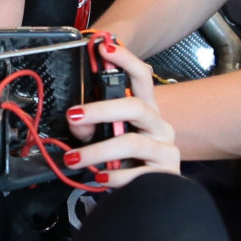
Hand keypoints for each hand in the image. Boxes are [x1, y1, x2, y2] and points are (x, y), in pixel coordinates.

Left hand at [61, 34, 179, 186]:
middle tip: (74, 116)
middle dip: (101, 110)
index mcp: (146, 110)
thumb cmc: (126, 160)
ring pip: (132, 143)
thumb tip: (77, 122)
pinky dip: (115, 176)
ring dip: (98, 151)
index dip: (125, 60)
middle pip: (136, 107)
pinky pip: (138, 173)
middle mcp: (159, 125)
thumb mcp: (104, 138)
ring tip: (74, 158)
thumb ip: (89, 127)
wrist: (154, 193)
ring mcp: (166, 149)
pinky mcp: (166, 173)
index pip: (141, 77)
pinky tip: (100, 177)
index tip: (104, 47)